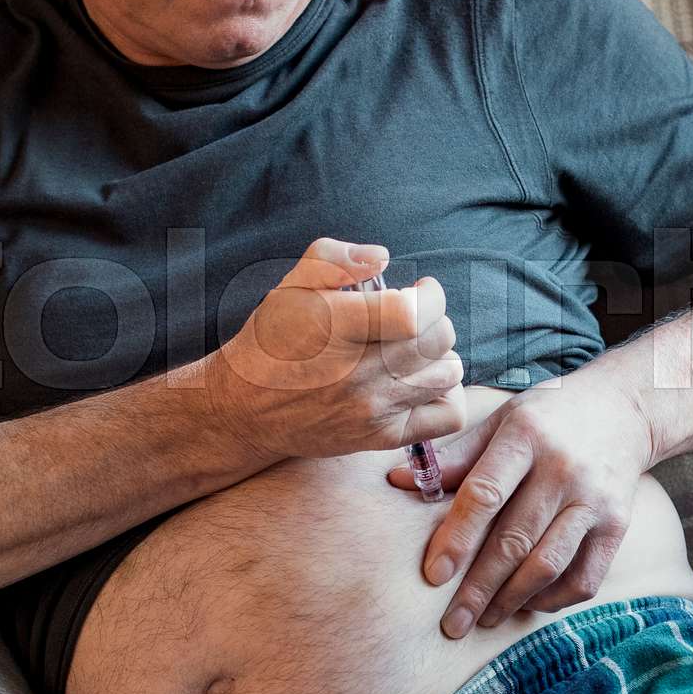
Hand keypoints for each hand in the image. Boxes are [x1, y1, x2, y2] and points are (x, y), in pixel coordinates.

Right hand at [207, 238, 465, 460]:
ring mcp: (373, 408)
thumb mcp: (291, 287)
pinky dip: (448, 395)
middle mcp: (359, 372)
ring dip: (439, 354)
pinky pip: (447, 416)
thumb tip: (382, 257)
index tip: (420, 289)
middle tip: (414, 318)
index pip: (415, 312)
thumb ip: (334, 260)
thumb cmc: (272, 342)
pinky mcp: (382, 436)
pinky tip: (425, 382)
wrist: (244, 410)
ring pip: (447, 373)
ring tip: (415, 350)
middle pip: (437, 339)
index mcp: (338, 327)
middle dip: (434, 319)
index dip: (430, 295)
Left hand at [387, 373, 653, 637]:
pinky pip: (584, 577)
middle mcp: (563, 468)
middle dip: (478, 587)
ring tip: (484, 619)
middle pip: (514, 539)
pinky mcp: (617, 524)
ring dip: (511, 600)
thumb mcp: (501, 421)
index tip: (433, 576)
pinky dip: (553, 600)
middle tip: (452, 623)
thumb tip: (397, 480)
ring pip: (547, 564)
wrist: (623, 408)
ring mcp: (594, 499)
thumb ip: (454, 456)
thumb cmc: (547, 417)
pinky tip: (527, 606)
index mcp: (525, 436)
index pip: (485, 494)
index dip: (457, 538)